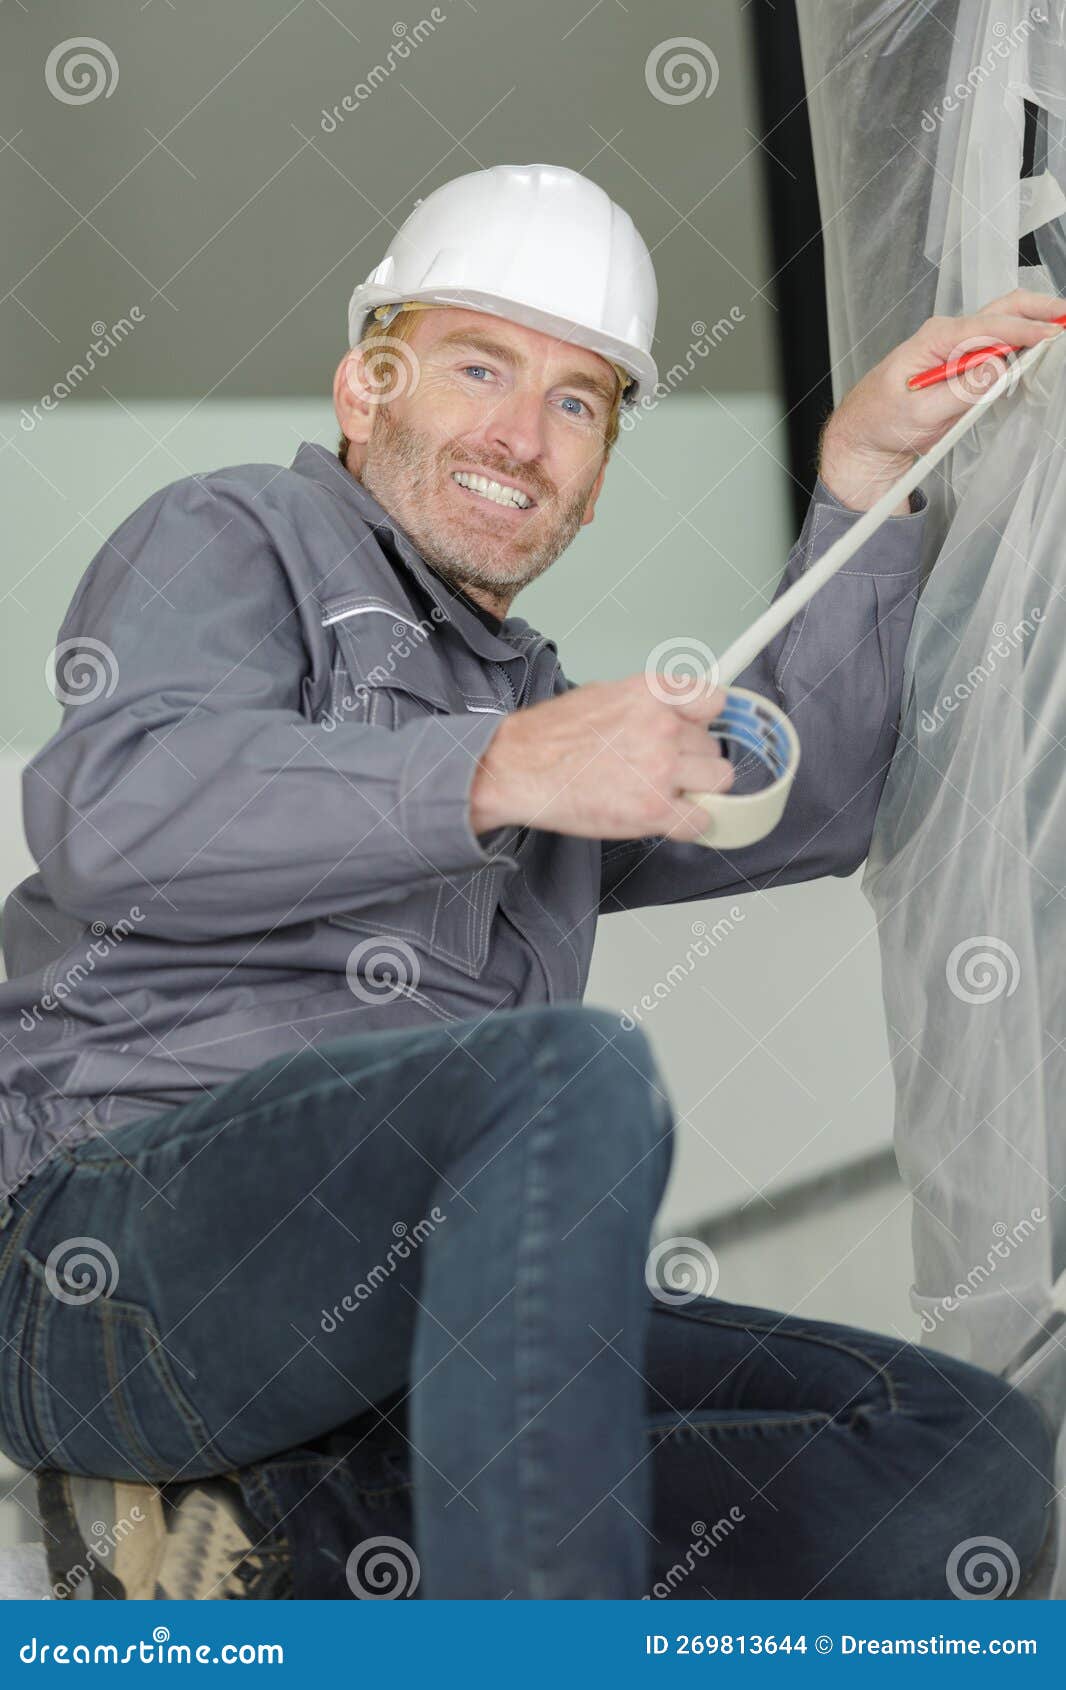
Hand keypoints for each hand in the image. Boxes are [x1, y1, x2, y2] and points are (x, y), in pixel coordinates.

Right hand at [469, 673, 733, 842]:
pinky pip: (701, 821)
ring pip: (718, 781)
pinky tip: (667, 820)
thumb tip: (675, 716)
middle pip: (713, 748)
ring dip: (696, 791)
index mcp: (652, 693)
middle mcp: (664, 726)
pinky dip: (690, 825)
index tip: (693, 733)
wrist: (517, 769)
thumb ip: (648, 704)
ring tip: (663, 794)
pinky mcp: (654, 809)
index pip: (714, 702)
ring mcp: (662, 768)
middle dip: (692, 762)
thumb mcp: (606, 694)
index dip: (702, 722)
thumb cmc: (550, 736)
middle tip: (661, 771)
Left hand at [819, 287, 1065, 510]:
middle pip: (1001, 310)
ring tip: (1061, 328)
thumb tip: (996, 367)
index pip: (987, 327)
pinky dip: (1023, 341)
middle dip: (1038, 309)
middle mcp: (948, 335)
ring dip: (1035, 322)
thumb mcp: (920, 413)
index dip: (1023, 331)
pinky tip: (1041, 346)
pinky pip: (999, 345)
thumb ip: (960, 391)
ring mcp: (957, 346)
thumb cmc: (884, 421)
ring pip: (1004, 322)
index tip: (1051, 336)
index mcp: (934, 339)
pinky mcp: (964, 361)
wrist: (866, 435)